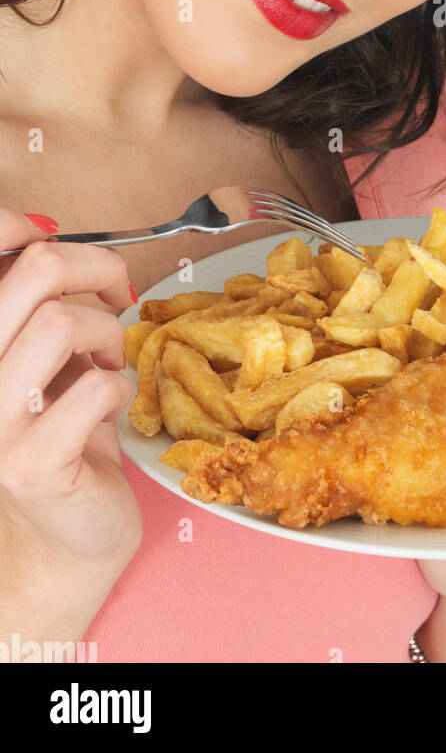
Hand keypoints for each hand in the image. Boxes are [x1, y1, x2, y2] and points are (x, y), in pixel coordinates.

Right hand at [0, 211, 141, 581]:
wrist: (69, 533)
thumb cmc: (63, 431)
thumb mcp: (45, 353)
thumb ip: (35, 301)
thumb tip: (42, 228)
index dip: (11, 226)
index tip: (49, 234)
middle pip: (35, 271)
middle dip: (96, 267)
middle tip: (116, 293)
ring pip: (65, 322)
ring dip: (109, 334)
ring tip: (109, 360)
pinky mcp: (29, 463)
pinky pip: (97, 386)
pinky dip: (120, 386)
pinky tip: (109, 406)